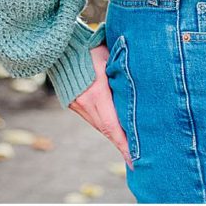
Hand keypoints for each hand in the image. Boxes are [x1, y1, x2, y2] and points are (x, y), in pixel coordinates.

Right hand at [68, 44, 132, 166]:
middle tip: (138, 159)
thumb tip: (142, 88)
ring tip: (131, 146)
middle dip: (122, 145)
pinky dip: (105, 124)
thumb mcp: (111, 58)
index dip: (124, 144)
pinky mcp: (72, 102)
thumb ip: (124, 76)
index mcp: (96, 93)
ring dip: (114, 135)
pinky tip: (116, 128)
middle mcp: (84, 103)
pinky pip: (92, 117)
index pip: (113, 126)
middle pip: (106, 130)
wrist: (63, 46)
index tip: (135, 158)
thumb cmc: (92, 47)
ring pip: (99, 125)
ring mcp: (77, 104)